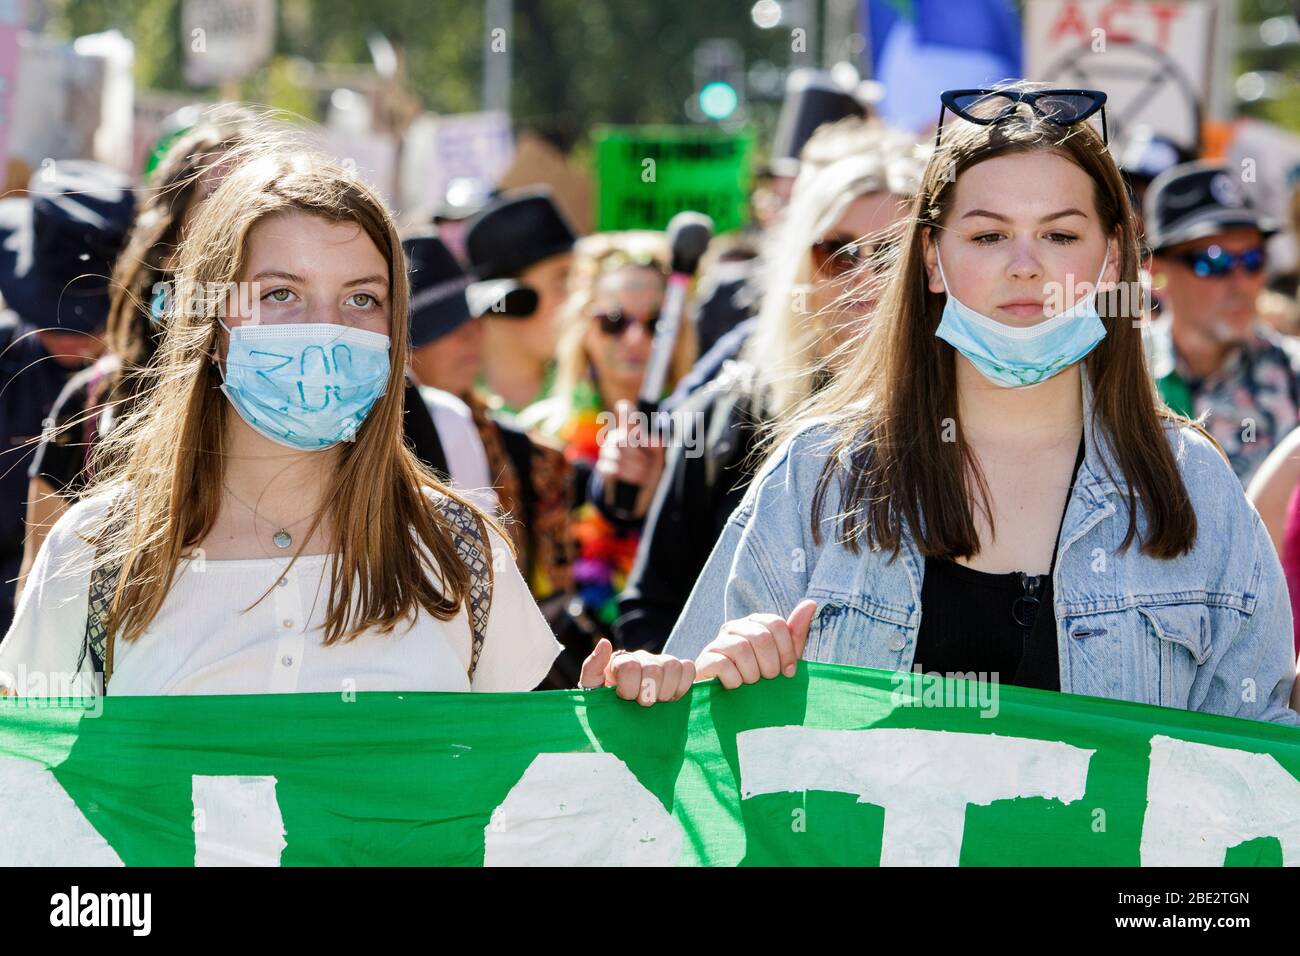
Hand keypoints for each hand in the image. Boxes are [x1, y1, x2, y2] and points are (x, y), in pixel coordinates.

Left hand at [578, 638, 696, 706]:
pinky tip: (671, 697)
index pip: (630, 666)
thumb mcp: (592, 689)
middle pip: (653, 669)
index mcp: (621, 661)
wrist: (621, 718)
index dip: (629, 689)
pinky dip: (682, 685)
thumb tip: (604, 642)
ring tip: (656, 701)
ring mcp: (661, 663)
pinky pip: (688, 668)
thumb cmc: (605, 704)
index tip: (624, 699)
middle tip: (641, 703)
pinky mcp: (678, 671)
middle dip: (647, 694)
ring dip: (666, 690)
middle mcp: (642, 658)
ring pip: (673, 666)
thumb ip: (592, 668)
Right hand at [597, 400, 664, 519]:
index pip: (625, 416)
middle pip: (624, 440)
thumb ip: (656, 445)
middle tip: (647, 464)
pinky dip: (627, 475)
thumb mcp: (659, 456)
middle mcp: (616, 438)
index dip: (625, 412)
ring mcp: (607, 452)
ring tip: (644, 473)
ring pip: (618, 456)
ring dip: (636, 468)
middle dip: (639, 455)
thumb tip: (650, 439)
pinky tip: (635, 479)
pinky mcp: (603, 468)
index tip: (623, 405)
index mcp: (630, 431)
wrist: (641, 490)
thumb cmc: (651, 466)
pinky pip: (612, 469)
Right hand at [696, 599, 817, 689]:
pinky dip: (735, 681)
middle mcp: (733, 627)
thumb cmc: (758, 677)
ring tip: (750, 683)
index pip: (777, 624)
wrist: (727, 701)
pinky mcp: (704, 660)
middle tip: (767, 679)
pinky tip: (735, 686)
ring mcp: (716, 642)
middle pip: (761, 637)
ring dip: (752, 675)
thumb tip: (811, 603)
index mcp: (754, 623)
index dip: (787, 651)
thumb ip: (795, 633)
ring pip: (741, 649)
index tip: (788, 672)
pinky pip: (723, 665)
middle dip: (770, 665)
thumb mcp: (781, 657)